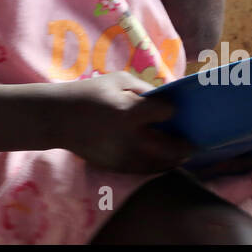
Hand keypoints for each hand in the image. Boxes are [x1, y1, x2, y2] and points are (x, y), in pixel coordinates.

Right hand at [57, 72, 193, 172]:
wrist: (58, 118)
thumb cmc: (88, 94)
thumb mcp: (117, 80)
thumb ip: (144, 89)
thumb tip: (165, 100)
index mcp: (129, 112)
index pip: (165, 112)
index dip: (171, 110)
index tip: (172, 109)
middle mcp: (129, 137)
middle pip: (170, 148)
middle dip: (185, 146)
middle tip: (194, 144)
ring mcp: (122, 155)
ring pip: (159, 164)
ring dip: (174, 160)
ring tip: (182, 154)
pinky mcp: (115, 166)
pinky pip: (144, 170)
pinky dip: (156, 166)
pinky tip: (163, 161)